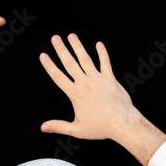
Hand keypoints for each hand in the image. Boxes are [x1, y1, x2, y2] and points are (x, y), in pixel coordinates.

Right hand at [39, 34, 165, 165]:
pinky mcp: (110, 79)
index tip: (43, 55)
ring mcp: (98, 80)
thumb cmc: (101, 127)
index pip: (58, 77)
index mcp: (75, 94)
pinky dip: (103, 53)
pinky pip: (106, 63)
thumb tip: (43, 127)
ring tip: (71, 35)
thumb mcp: (77, 130)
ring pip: (86, 60)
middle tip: (55, 38)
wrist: (122, 123)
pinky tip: (99, 44)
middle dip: (61, 49)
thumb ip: (59, 127)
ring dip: (78, 47)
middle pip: (70, 63)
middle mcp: (85, 84)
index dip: (49, 66)